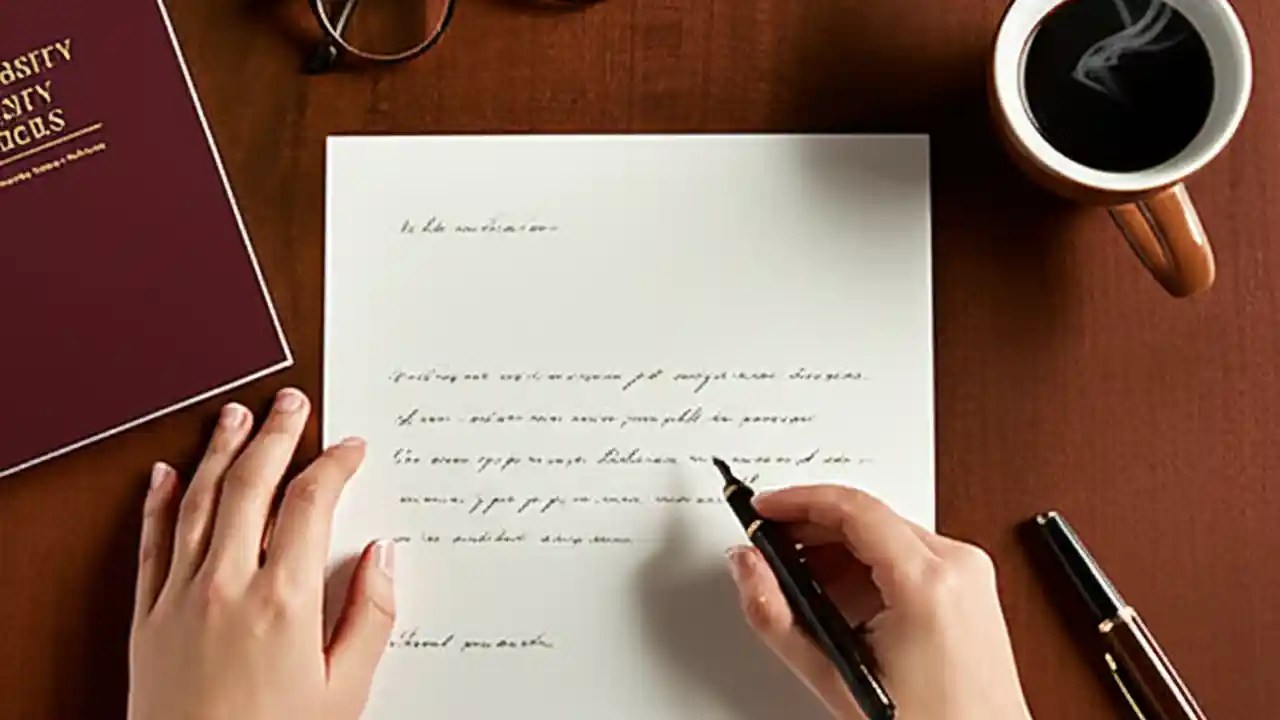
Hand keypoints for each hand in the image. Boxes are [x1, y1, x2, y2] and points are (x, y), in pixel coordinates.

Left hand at [128, 388, 394, 719]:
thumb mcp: (345, 691)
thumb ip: (370, 617)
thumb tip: (384, 557)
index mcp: (283, 600)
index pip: (310, 503)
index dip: (333, 464)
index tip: (349, 448)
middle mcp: (227, 585)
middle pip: (252, 484)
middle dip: (275, 433)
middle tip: (289, 401)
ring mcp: (181, 597)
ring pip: (199, 502)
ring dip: (219, 451)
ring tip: (234, 415)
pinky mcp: (148, 618)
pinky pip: (152, 544)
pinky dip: (159, 503)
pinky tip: (166, 475)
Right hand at [726, 485, 1032, 719]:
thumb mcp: (837, 676)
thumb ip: (777, 617)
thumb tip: (749, 568)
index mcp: (929, 580)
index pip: (853, 508)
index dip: (798, 500)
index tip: (764, 508)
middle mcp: (958, 563)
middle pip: (868, 516)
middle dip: (811, 528)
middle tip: (769, 548)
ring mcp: (970, 571)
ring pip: (885, 533)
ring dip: (837, 549)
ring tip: (800, 584)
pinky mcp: (970, 583)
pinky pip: (907, 554)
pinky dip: (866, 566)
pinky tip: (839, 597)